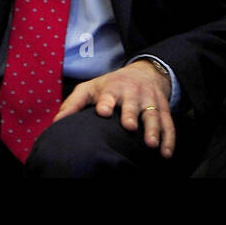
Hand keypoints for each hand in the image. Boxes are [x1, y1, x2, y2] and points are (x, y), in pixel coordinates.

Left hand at [53, 59, 175, 157]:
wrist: (144, 72)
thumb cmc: (111, 85)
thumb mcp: (91, 88)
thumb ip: (74, 104)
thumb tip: (56, 123)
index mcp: (112, 88)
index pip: (108, 94)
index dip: (106, 102)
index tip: (103, 111)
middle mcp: (132, 93)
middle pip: (132, 103)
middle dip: (130, 113)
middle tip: (129, 127)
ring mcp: (149, 100)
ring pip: (153, 114)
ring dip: (153, 128)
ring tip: (151, 144)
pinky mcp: (163, 108)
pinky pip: (168, 123)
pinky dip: (169, 138)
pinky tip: (166, 153)